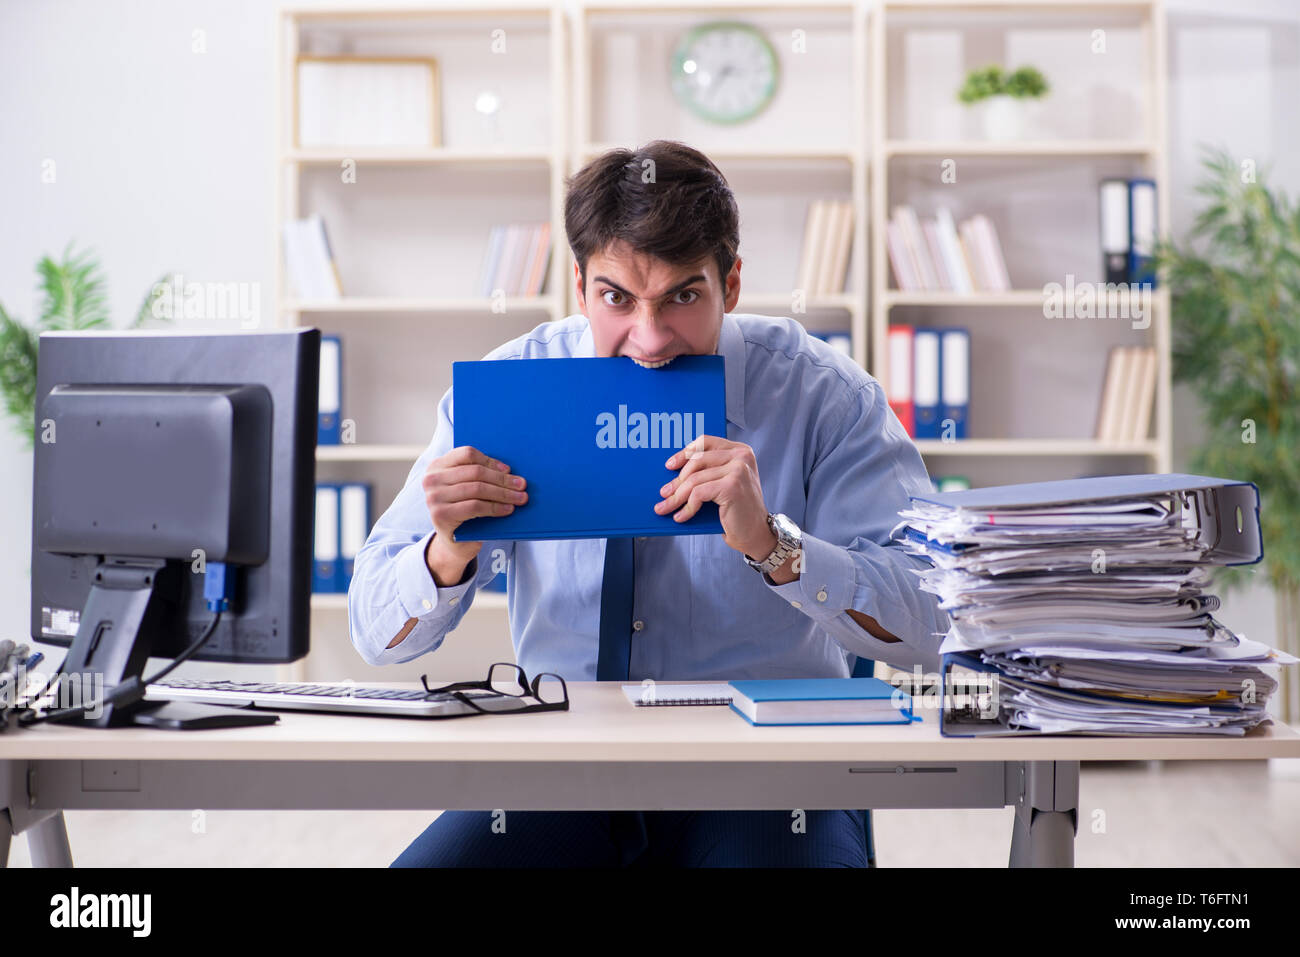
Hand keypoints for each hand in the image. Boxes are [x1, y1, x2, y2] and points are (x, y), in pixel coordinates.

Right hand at [421, 446, 526, 577]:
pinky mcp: (441, 515)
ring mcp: (434, 497)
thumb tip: (509, 470)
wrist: (454, 542)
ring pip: (477, 488)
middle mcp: (432, 479)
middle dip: (502, 479)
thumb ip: (479, 475)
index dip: (490, 461)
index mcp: (437, 465)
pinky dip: (495, 507)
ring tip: (519, 498)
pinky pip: (475, 506)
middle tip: (521, 485)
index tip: (508, 470)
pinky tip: (508, 509)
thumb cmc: (464, 510)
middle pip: (475, 472)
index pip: (467, 454)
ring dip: (503, 493)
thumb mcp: (468, 487)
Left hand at [655, 436, 774, 559]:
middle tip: (664, 493)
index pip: (706, 442)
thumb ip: (709, 471)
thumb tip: (674, 472)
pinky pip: (698, 493)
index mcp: (741, 451)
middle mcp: (742, 456)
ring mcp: (738, 470)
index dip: (685, 453)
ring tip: (666, 508)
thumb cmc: (739, 510)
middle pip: (697, 462)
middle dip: (677, 481)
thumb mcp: (725, 483)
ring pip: (694, 479)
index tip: (670, 465)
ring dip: (677, 497)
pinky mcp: (732, 486)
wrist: (756, 534)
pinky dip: (687, 507)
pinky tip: (681, 516)